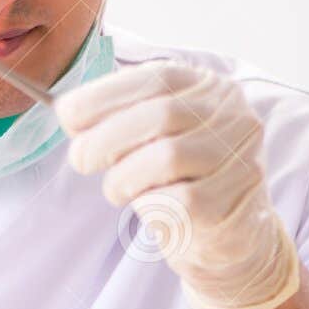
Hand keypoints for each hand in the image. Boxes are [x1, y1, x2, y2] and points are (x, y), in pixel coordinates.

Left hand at [55, 62, 300, 308]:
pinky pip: (178, 200)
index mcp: (207, 86)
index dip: (104, 95)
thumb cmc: (176, 175)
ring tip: (116, 190)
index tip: (67, 116)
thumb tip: (68, 111)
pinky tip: (149, 206)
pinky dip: (149, 205)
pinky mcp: (235, 199)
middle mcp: (232, 115)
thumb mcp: (150, 133)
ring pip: (167, 157)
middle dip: (104, 139)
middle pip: (159, 115)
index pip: (155, 78)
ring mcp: (240, 156)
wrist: (227, 231)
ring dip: (124, 177)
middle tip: (79, 160)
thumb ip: (119, 116)